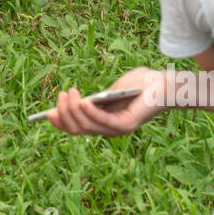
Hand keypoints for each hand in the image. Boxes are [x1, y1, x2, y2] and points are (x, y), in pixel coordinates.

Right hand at [44, 67, 168, 137]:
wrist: (166, 85)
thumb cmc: (142, 84)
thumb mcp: (113, 88)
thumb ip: (96, 96)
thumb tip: (74, 101)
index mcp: (104, 123)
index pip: (78, 128)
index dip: (61, 123)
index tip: (47, 113)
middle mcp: (110, 130)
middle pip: (78, 129)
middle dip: (64, 113)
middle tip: (61, 95)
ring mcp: (117, 130)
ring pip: (87, 126)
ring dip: (74, 110)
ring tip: (68, 93)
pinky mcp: (126, 125)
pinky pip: (102, 121)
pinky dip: (89, 112)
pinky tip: (82, 101)